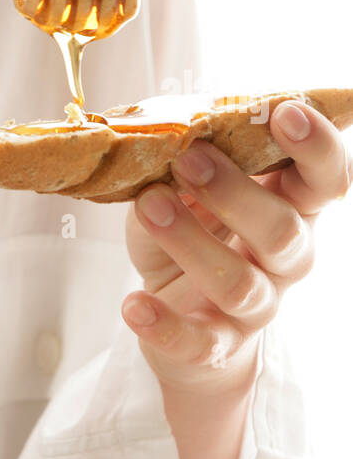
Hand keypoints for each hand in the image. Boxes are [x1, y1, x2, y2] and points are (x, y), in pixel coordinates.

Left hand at [122, 100, 351, 395]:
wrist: (180, 318)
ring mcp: (256, 306)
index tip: (286, 112)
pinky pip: (197, 342)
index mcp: (290, 206)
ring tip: (148, 205)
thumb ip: (190, 154)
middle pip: (283, 230)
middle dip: (235, 191)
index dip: (317, 147)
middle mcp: (285, 259)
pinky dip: (164, 326)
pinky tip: (133, 306)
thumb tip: (169, 128)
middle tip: (189, 157)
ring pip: (239, 284)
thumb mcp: (191, 184)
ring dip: (190, 241)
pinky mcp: (216, 346)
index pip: (324, 180)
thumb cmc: (193, 226)